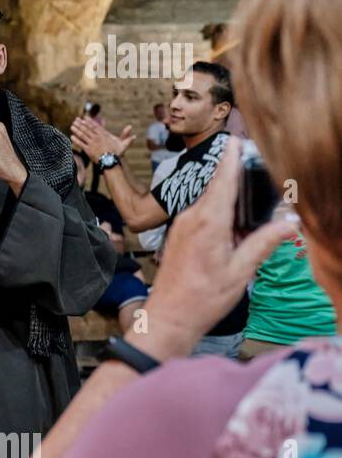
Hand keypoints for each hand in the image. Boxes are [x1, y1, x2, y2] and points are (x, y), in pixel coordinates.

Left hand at [70, 117, 132, 160]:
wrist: (111, 162)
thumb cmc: (117, 153)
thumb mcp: (123, 144)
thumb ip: (126, 135)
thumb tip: (132, 129)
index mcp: (104, 135)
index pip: (95, 126)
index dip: (89, 121)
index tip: (84, 117)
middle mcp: (97, 138)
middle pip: (87, 129)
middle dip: (80, 124)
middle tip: (75, 120)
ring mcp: (92, 143)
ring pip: (83, 135)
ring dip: (77, 130)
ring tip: (72, 126)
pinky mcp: (88, 150)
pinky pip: (80, 144)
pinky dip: (76, 140)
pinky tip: (71, 136)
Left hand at [131, 136, 296, 359]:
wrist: (167, 318)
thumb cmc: (202, 298)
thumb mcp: (241, 272)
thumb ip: (263, 243)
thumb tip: (289, 224)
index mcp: (208, 223)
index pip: (223, 182)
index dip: (230, 160)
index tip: (235, 140)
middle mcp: (191, 219)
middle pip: (218, 189)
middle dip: (236, 179)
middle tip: (253, 168)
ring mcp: (181, 226)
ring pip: (210, 203)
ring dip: (229, 202)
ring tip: (252, 207)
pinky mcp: (178, 235)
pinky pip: (202, 216)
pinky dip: (219, 216)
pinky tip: (233, 230)